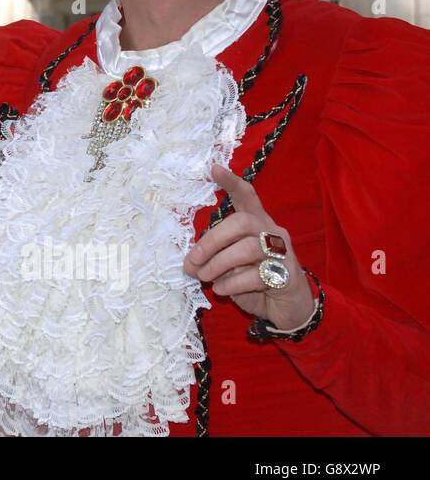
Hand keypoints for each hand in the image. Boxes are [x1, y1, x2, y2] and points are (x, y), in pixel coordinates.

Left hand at [183, 165, 316, 329]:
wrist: (289, 310)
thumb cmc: (255, 283)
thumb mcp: (230, 268)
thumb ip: (213, 259)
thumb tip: (190, 262)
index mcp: (258, 224)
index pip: (247, 197)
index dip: (232, 182)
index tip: (214, 169)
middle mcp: (272, 232)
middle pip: (241, 222)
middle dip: (211, 240)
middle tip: (193, 261)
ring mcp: (283, 253)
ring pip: (247, 248)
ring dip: (218, 264)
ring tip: (205, 277)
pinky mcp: (288, 276)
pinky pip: (255, 275)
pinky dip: (232, 283)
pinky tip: (222, 289)